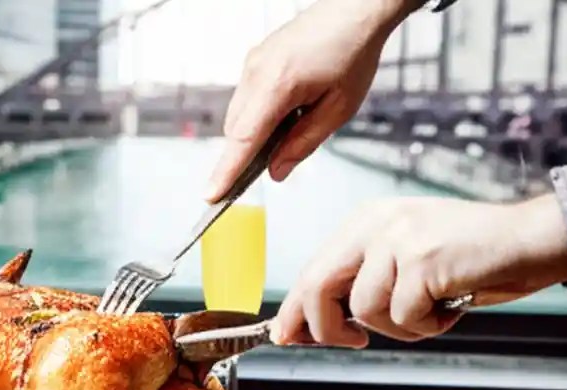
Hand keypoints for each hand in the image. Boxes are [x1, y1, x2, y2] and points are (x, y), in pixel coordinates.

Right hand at [206, 0, 413, 200]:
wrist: (355, 11)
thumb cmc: (353, 54)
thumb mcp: (338, 109)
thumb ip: (303, 144)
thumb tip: (276, 171)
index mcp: (278, 84)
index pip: (244, 138)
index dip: (227, 171)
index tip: (212, 195)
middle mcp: (256, 71)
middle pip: (236, 130)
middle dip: (245, 154)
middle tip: (268, 168)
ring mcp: (252, 63)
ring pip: (238, 115)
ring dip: (254, 132)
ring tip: (293, 126)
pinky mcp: (254, 60)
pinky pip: (245, 98)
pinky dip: (257, 114)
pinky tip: (286, 111)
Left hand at [270, 195, 566, 346]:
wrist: (533, 239)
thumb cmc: (473, 257)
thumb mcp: (406, 261)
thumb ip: (360, 283)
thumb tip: (310, 326)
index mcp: (366, 222)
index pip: (311, 271)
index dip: (295, 311)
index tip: (286, 336)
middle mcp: (376, 224)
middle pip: (317, 287)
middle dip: (326, 328)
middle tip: (353, 341)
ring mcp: (398, 239)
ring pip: (365, 309)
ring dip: (399, 328)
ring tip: (431, 310)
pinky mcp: (423, 260)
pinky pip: (403, 316)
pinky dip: (428, 325)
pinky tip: (451, 305)